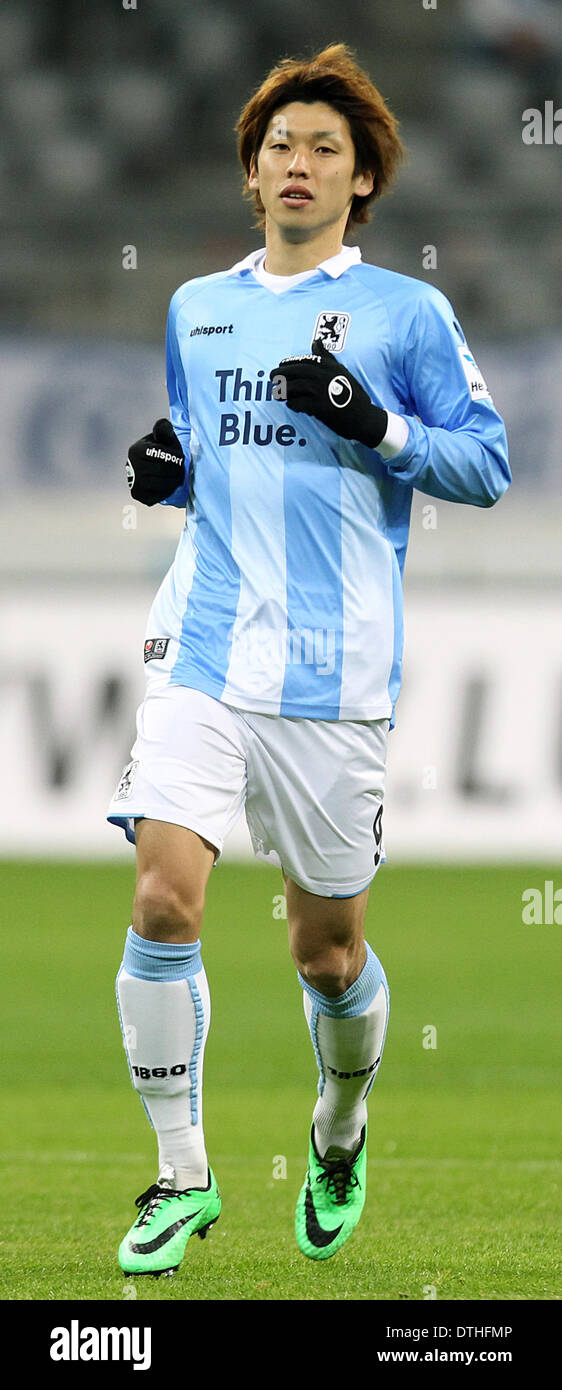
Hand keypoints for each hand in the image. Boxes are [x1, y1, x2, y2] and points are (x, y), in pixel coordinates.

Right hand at [126, 418, 184, 504]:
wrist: (147, 468)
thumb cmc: (159, 450)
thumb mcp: (161, 437)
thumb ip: (164, 429)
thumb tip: (164, 425)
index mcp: (137, 450)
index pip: (163, 455)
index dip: (176, 457)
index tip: (180, 457)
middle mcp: (132, 467)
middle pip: (164, 471)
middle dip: (177, 470)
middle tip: (181, 469)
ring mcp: (134, 482)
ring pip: (164, 484)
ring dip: (175, 481)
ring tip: (178, 476)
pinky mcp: (139, 495)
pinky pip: (160, 496)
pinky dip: (169, 491)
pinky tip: (169, 484)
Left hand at [269, 339, 387, 447]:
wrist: (364, 417)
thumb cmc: (352, 394)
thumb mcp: (341, 371)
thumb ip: (326, 357)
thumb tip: (315, 341)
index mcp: (329, 366)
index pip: (304, 361)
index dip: (289, 363)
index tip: (280, 365)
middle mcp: (324, 375)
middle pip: (296, 372)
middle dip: (281, 374)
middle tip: (271, 378)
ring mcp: (321, 390)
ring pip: (294, 387)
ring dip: (283, 390)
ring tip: (276, 393)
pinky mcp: (319, 406)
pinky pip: (299, 403)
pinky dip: (292, 404)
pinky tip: (291, 405)